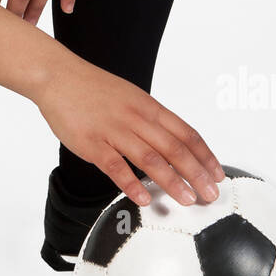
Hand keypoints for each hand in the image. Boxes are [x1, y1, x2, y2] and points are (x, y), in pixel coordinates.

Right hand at [39, 53, 224, 207]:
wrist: (58, 76)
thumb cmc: (93, 88)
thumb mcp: (130, 97)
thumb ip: (149, 120)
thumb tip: (172, 143)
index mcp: (148, 106)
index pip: (185, 133)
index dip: (205, 155)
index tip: (217, 174)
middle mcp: (136, 118)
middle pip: (174, 148)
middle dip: (196, 173)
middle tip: (210, 194)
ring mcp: (113, 131)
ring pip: (150, 159)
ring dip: (172, 182)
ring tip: (187, 200)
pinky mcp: (91, 143)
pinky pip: (116, 167)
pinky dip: (132, 184)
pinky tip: (144, 198)